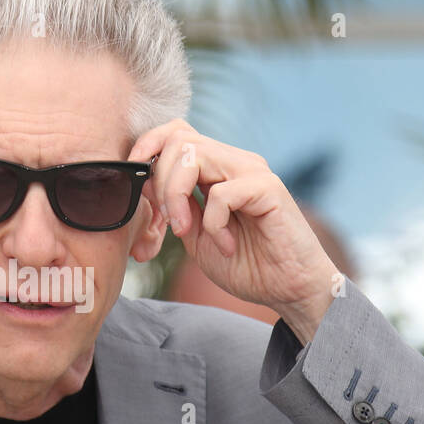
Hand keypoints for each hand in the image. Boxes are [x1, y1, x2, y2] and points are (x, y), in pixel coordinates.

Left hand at [129, 120, 340, 342]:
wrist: (289, 289)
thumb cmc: (247, 264)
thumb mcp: (197, 237)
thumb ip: (177, 208)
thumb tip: (147, 183)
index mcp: (217, 169)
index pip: (176, 133)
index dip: (147, 149)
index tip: (135, 186)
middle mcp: (234, 162)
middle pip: (179, 139)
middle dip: (159, 181)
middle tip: (167, 222)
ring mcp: (252, 171)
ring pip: (195, 156)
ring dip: (177, 196)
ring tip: (185, 231)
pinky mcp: (268, 189)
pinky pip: (221, 194)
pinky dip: (214, 225)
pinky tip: (226, 246)